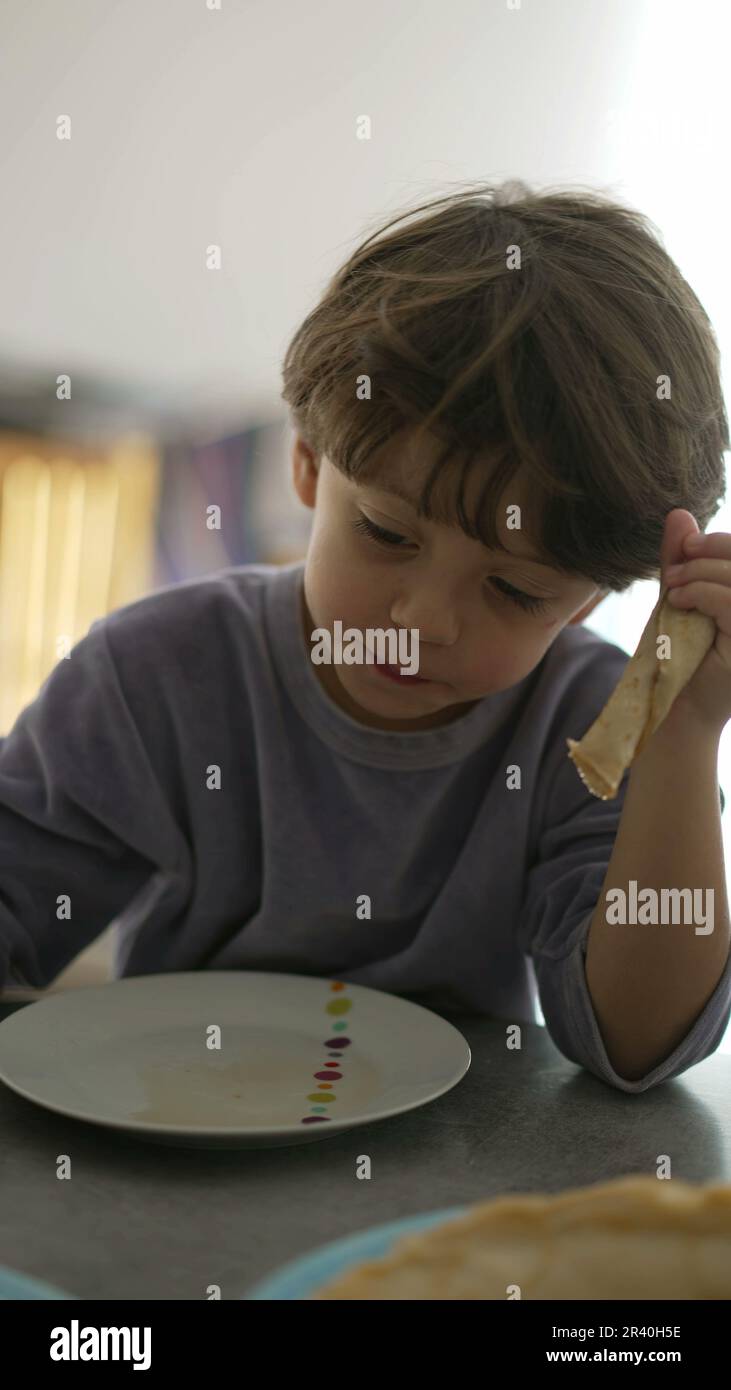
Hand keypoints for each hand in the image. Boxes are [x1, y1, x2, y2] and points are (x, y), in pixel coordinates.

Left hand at [663, 508, 730, 734]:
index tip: (684, 549)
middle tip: (675, 567)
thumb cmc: (681, 656)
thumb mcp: (681, 598)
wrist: (676, 709)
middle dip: (709, 552)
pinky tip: (678, 600)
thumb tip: (678, 513)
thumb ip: (684, 560)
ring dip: (700, 574)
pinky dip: (701, 592)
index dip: (720, 543)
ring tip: (672, 588)